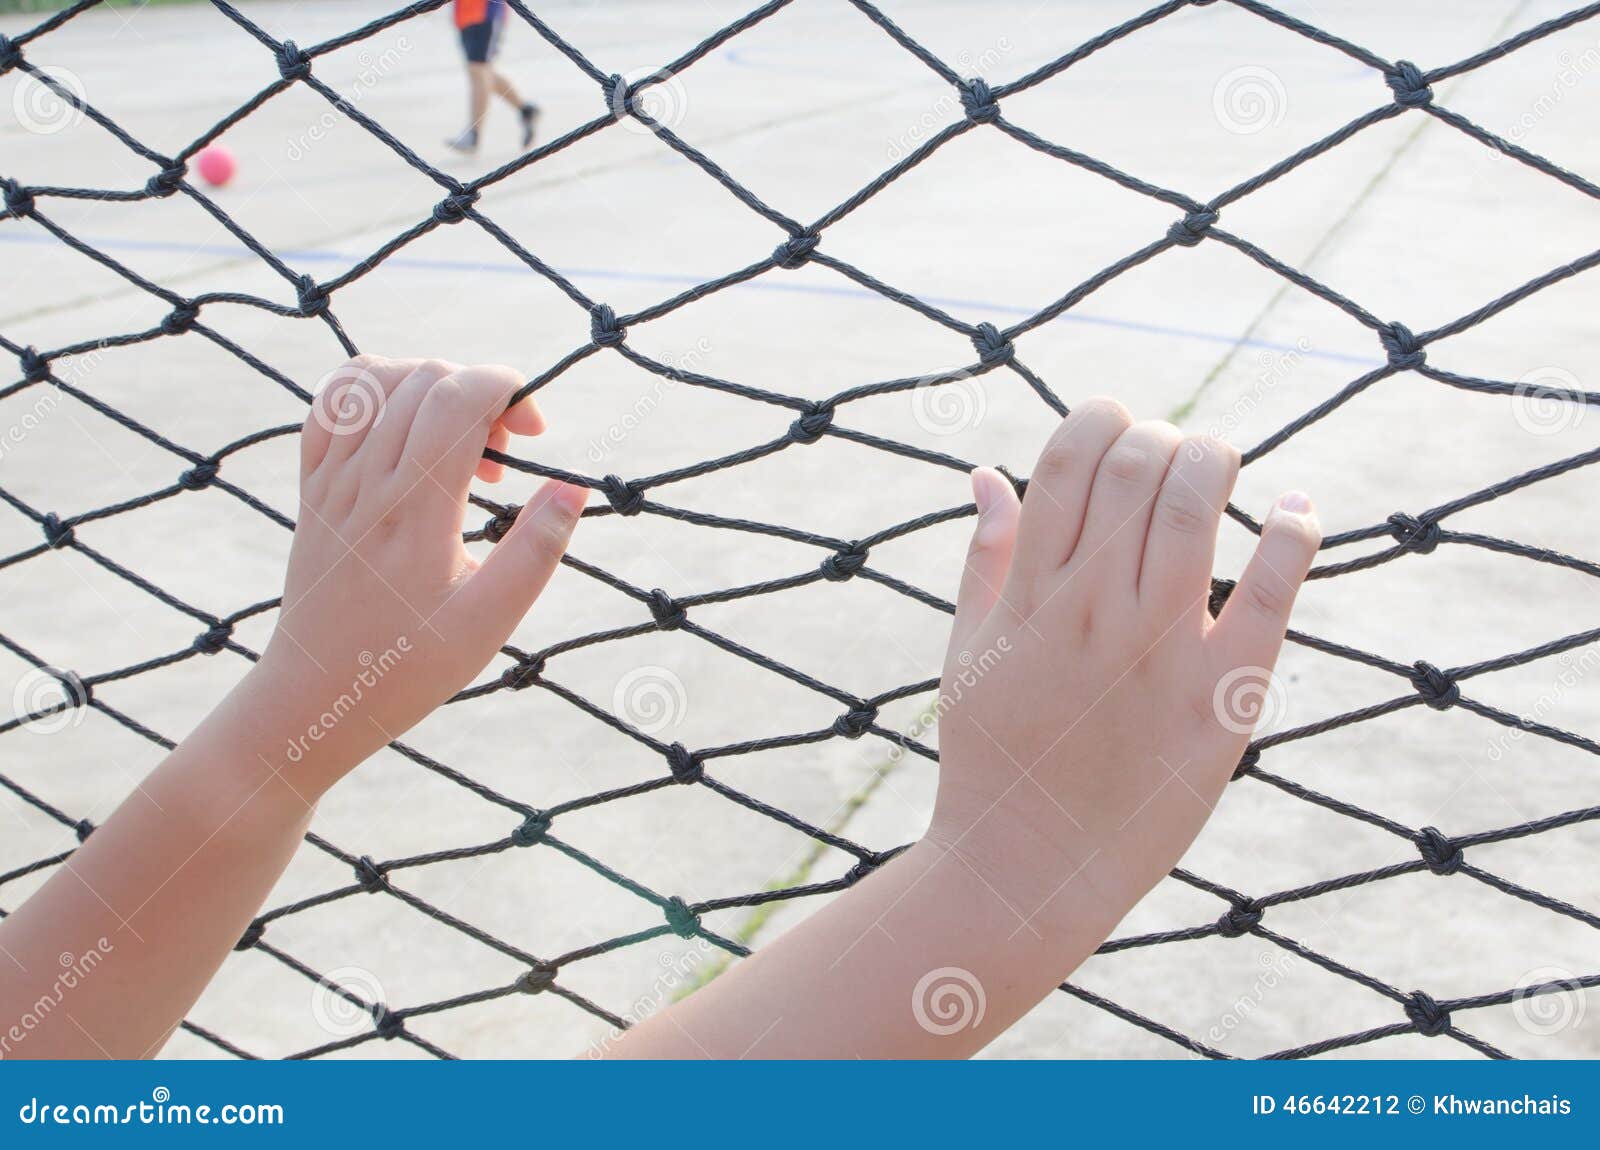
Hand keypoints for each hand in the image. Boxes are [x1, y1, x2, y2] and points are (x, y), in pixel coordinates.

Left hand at [256, 356, 586, 795]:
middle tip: (503, 453)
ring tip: (457, 442)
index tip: (534, 431)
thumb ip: (536, 551)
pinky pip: (335, 402)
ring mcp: (331, 478)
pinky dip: (377, 390)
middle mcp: (366, 480)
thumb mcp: (489, 621)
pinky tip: (408, 429)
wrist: (314, 696)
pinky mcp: (312, 486)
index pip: (457, 396)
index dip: (507, 387)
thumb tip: (572, 486)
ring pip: (379, 377)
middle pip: (426, 377)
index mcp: (414, 509)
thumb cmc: (408, 667)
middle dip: (480, 389)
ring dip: (432, 387)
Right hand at [931, 398, 1319, 924]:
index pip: (1068, 461)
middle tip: (1171, 451)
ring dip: (1214, 461)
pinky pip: (1266, 597)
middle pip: (1137, 471)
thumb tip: (987, 471)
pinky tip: (1294, 507)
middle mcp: (1092, 613)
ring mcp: (1157, 654)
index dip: (1098, 416)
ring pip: (1195, 510)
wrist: (1026, 872)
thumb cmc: (991, 760)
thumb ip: (983, 560)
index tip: (1116, 421)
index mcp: (1029, 597)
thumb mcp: (967, 654)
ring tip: (1218, 460)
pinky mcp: (1218, 702)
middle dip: (1159, 435)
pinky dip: (1290, 537)